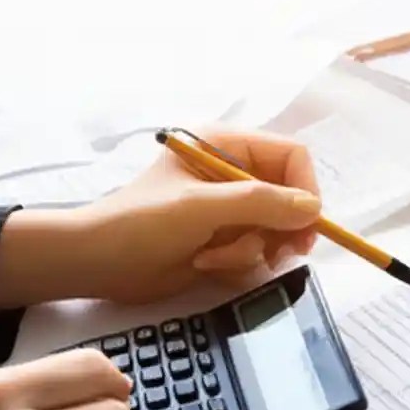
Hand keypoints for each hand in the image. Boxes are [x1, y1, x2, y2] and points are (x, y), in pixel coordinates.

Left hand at [0, 128, 322, 308]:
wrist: (98, 263)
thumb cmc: (141, 224)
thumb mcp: (202, 207)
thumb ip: (260, 203)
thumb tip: (312, 210)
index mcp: (225, 145)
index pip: (290, 156)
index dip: (305, 190)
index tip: (307, 226)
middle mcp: (232, 174)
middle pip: (290, 197)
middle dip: (280, 228)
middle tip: (279, 253)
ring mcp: (228, 210)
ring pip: (275, 231)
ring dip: (251, 250)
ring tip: (214, 256)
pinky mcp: (223, 241)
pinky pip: (256, 253)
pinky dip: (238, 264)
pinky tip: (205, 264)